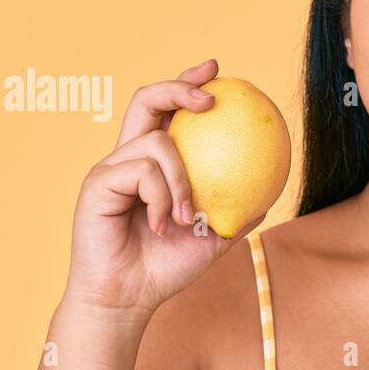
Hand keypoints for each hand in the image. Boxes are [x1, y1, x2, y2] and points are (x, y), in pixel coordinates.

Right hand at [63, 58, 267, 314]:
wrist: (128, 299)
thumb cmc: (165, 270)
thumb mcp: (212, 238)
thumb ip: (235, 212)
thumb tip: (271, 192)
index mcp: (152, 164)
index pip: (167, 111)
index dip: (188, 83)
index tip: (216, 70)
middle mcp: (127, 158)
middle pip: (146, 100)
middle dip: (180, 87)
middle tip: (210, 99)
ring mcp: (109, 169)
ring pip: (156, 144)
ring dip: (182, 179)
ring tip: (187, 216)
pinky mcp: (97, 184)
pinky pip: (142, 173)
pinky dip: (161, 199)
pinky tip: (163, 225)